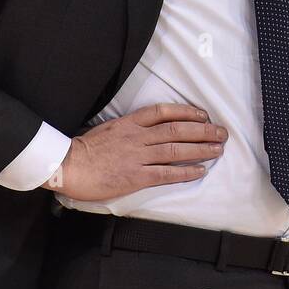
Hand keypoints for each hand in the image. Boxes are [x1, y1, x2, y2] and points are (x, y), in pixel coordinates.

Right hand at [45, 102, 226, 200]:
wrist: (67, 166)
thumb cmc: (84, 150)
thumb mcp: (109, 130)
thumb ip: (130, 129)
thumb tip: (148, 131)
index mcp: (130, 123)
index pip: (163, 112)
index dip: (186, 112)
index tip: (203, 115)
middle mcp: (138, 137)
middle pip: (176, 130)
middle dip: (202, 130)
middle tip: (221, 132)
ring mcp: (138, 156)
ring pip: (175, 150)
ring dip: (200, 149)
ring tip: (218, 149)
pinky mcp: (136, 176)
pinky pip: (166, 173)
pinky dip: (185, 171)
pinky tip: (200, 170)